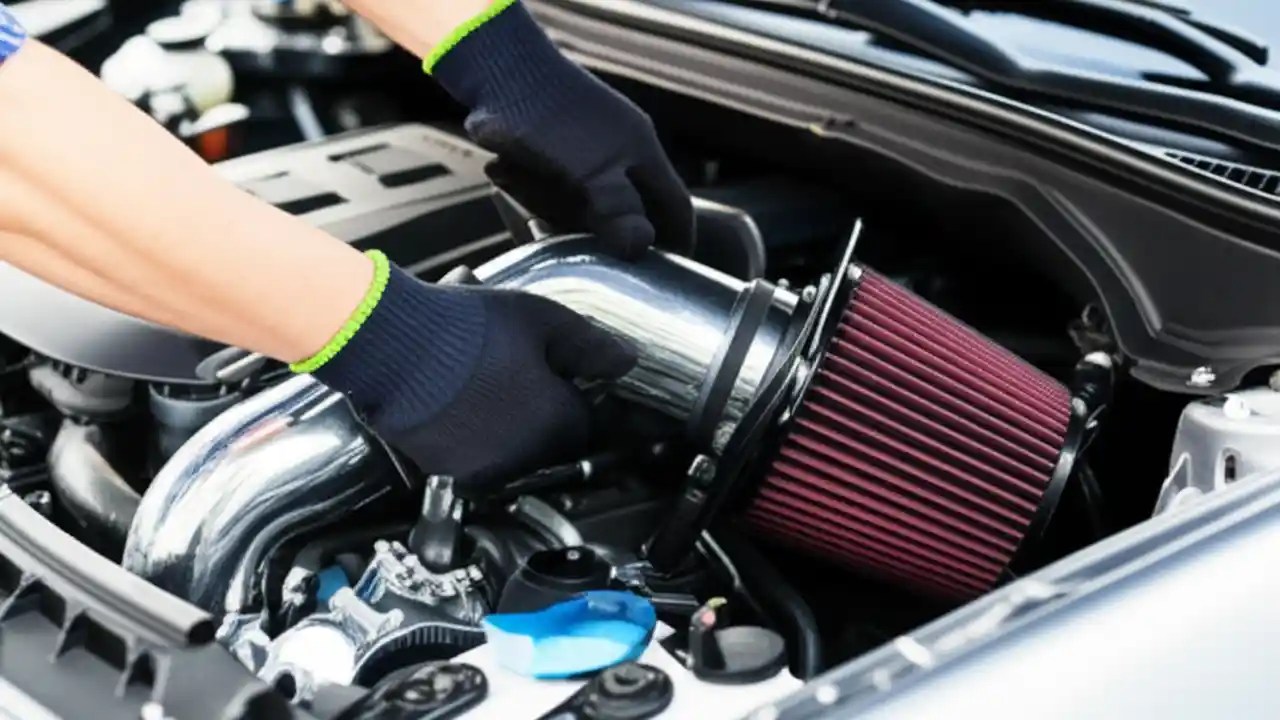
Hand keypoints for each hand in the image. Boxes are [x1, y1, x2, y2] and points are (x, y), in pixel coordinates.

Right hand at [313, 261, 634, 496]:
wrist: (389, 344)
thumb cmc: (464, 328)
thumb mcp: (542, 319)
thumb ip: (592, 345)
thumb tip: (629, 360)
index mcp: (557, 423)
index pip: (586, 423)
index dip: (572, 396)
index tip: (556, 376)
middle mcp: (526, 458)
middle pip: (550, 444)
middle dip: (541, 414)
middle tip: (514, 375)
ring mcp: (483, 471)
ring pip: (513, 456)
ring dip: (507, 430)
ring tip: (482, 388)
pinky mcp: (445, 474)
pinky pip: (474, 462)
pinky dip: (471, 442)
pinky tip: (457, 406)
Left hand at [429, 1, 693, 259]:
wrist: (497, 68)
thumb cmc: (550, 122)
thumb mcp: (589, 172)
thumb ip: (617, 211)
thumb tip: (642, 247)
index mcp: (642, 151)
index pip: (675, 207)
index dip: (676, 243)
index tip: (671, 275)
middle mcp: (621, 150)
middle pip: (627, 209)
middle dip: (601, 231)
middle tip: (585, 257)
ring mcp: (587, 146)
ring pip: (584, 199)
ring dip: (554, 207)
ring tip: (525, 199)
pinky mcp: (553, 144)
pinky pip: (551, 182)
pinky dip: (531, 189)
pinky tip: (505, 176)